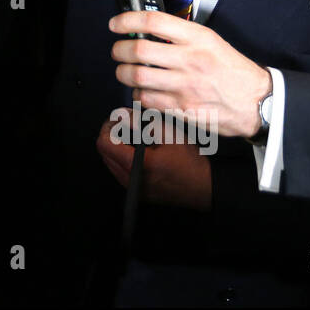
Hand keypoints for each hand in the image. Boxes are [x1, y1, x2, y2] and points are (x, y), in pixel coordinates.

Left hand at [95, 114, 211, 209]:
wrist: (205, 187)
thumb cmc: (190, 161)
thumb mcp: (168, 133)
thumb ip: (143, 123)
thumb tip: (123, 116)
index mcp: (136, 165)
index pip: (104, 145)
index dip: (107, 128)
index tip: (116, 119)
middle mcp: (130, 181)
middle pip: (104, 154)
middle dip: (111, 136)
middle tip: (124, 124)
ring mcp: (133, 190)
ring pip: (111, 164)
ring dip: (116, 147)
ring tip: (132, 136)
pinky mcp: (139, 194)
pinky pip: (120, 173)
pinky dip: (123, 159)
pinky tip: (139, 150)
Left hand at [109, 11, 272, 137]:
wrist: (256, 102)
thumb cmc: (233, 71)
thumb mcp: (212, 42)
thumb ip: (181, 36)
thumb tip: (147, 32)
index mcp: (198, 38)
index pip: (154, 22)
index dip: (128, 21)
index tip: (116, 24)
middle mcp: (190, 59)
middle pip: (139, 50)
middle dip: (119, 50)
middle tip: (117, 51)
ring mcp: (185, 85)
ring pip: (137, 77)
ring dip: (123, 73)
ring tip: (124, 71)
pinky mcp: (183, 108)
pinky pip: (146, 100)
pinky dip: (137, 95)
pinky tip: (141, 91)